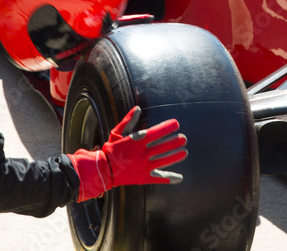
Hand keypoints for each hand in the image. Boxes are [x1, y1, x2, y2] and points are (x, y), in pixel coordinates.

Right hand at [68, 106, 187, 201]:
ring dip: (175, 156)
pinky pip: (158, 178)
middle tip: (184, 138)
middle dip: (174, 142)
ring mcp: (143, 166)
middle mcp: (142, 154)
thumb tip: (138, 109)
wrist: (102, 170)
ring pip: (163, 161)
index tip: (176, 123)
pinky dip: (169, 178)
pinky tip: (179, 178)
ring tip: (184, 152)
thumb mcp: (117, 133)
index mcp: (137, 141)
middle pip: (162, 147)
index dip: (167, 127)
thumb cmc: (110, 150)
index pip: (156, 132)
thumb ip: (128, 121)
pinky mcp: (142, 177)